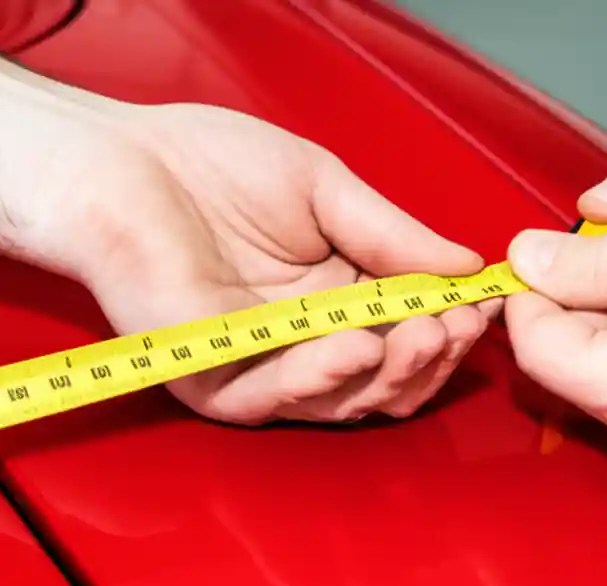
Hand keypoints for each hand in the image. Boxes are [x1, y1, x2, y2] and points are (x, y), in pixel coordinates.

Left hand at [49, 105, 497, 424]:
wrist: (121, 162)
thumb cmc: (211, 166)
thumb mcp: (328, 192)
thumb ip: (393, 236)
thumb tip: (468, 267)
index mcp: (334, 301)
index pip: (405, 334)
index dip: (448, 326)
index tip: (485, 304)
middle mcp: (301, 344)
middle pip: (384, 380)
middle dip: (429, 357)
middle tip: (456, 326)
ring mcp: (256, 367)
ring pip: (339, 401)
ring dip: (387, 372)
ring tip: (421, 335)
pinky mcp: (210, 379)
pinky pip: (272, 399)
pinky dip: (319, 378)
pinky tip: (355, 348)